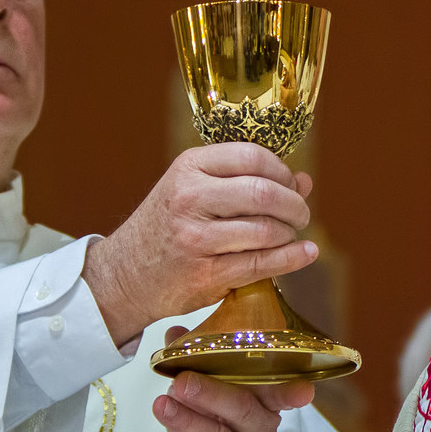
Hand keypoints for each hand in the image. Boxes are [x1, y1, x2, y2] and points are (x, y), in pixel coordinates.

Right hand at [83, 143, 317, 346]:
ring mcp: (196, 238)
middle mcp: (190, 198)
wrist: (125, 274)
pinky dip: (292, 259)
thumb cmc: (168, 226)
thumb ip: (246, 181)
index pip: (252, 157)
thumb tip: (304, 182)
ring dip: (290, 234)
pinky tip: (305, 253)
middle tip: (301, 214)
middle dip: (294, 205)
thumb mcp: (195, 190)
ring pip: (266, 230)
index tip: (292, 185)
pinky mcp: (205, 275)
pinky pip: (261, 264)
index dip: (282, 171)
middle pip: (263, 193)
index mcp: (189, 167)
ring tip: (290, 235)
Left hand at [156, 334, 313, 431]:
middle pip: (242, 412)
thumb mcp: (201, 406)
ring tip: (162, 406)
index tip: (304, 390)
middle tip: (182, 382)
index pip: (276, 396)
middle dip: (212, 394)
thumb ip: (192, 371)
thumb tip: (174, 334)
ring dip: (189, 422)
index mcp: (260, 409)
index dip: (289, 392)